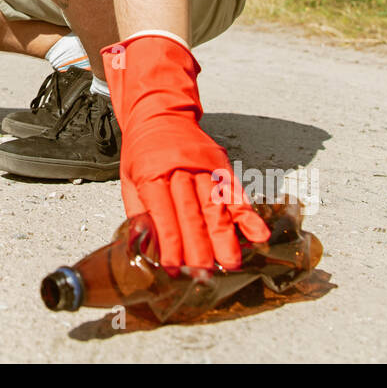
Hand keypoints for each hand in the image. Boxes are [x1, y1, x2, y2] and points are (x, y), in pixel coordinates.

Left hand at [102, 32, 269, 272]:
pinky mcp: (220, 164)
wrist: (159, 112)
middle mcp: (179, 167)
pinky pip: (235, 191)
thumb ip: (138, 212)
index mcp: (151, 172)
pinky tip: (258, 234)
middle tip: (205, 274)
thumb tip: (143, 247)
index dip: (169, 240)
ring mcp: (202, 165)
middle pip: (190, 210)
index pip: (162, 211)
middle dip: (199, 245)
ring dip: (225, 235)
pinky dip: (248, 214)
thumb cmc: (141, 152)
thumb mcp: (128, 179)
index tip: (174, 267)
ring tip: (231, 262)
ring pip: (215, 202)